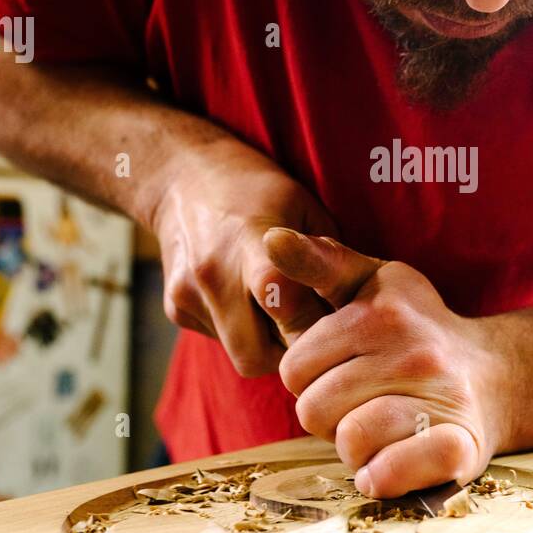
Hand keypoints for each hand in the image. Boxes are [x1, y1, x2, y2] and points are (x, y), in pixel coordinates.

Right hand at [152, 143, 336, 375]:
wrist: (182, 176)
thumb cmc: (257, 190)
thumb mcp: (302, 207)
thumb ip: (324, 258)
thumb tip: (357, 307)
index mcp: (249, 242)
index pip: (280, 296)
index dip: (312, 323)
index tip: (334, 322)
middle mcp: (211, 274)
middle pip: (257, 355)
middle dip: (290, 352)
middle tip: (312, 328)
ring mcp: (188, 295)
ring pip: (241, 356)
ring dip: (268, 346)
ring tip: (281, 313)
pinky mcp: (175, 309)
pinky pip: (221, 342)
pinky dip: (243, 333)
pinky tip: (248, 301)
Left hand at [265, 229, 514, 496]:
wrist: (496, 376)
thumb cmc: (415, 330)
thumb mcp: (369, 283)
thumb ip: (318, 263)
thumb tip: (271, 240)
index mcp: (382, 312)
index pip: (294, 368)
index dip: (309, 378)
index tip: (340, 370)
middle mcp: (415, 352)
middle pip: (314, 410)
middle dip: (329, 414)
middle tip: (361, 403)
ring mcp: (442, 399)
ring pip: (349, 442)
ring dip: (354, 448)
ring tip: (379, 430)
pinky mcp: (460, 447)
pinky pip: (392, 472)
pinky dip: (381, 477)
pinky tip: (385, 467)